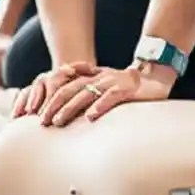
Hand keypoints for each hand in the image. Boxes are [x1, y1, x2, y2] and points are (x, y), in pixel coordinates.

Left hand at [39, 65, 174, 126]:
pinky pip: (111, 97)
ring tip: (58, 121)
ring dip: (70, 108)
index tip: (38, 114)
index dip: (50, 99)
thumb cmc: (127, 84)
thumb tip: (68, 103)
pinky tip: (90, 117)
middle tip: (42, 121)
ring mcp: (112, 82)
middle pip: (70, 90)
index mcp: (91, 76)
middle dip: (54, 105)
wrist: (156, 74)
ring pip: (86, 93)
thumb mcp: (104, 83)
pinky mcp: (127, 88)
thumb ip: (87, 87)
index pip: (65, 86)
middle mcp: (99, 77)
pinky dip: (100, 106)